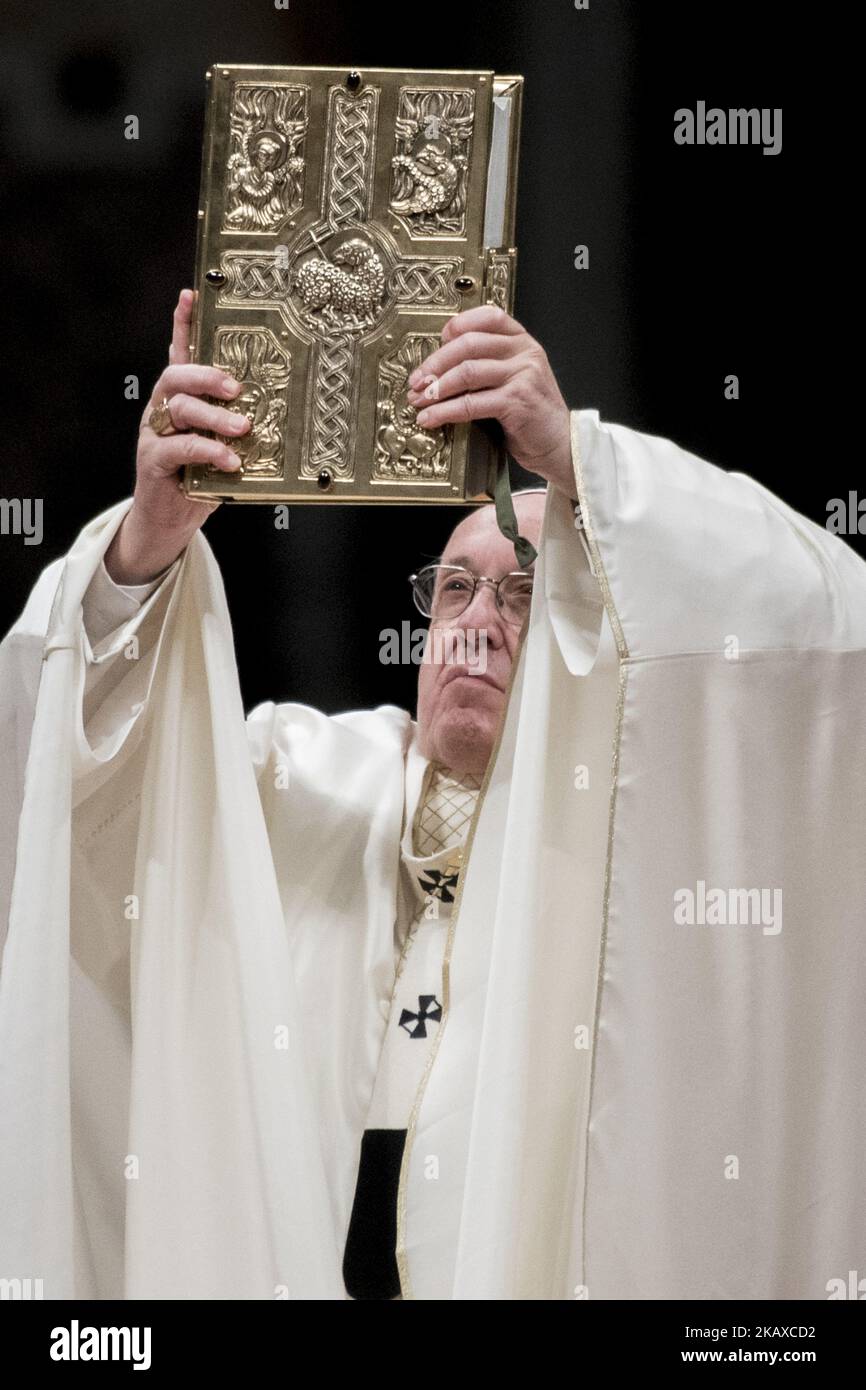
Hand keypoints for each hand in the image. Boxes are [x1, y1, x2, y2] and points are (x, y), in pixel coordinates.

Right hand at [104, 289, 250, 584]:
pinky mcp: (153, 460)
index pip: (179, 352)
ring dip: (213, 416)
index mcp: (180, 397)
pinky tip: (230, 460)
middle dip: (207, 374)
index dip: (183, 324)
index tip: (191, 295)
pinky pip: (178, 448)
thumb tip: (278, 404)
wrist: (170, 520)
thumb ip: (236, 420)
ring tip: (241, 427)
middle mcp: (163, 408)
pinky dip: (207, 451)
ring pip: (178, 408)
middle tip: (237, 387)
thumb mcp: (221, 442)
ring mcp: (155, 433)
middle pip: (176, 375)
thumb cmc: (200, 477)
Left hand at [405, 305, 573, 496]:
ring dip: (435, 388)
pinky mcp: (517, 402)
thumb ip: (488, 364)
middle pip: (468, 344)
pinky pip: (472, 402)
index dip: (456, 326)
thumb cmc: (531, 415)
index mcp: (522, 341)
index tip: (435, 343)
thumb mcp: (514, 379)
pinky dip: (445, 411)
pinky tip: (430, 418)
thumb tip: (439, 366)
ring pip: (467, 371)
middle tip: (415, 381)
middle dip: (435, 363)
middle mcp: (524, 352)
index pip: (486, 317)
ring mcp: (523, 375)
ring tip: (418, 401)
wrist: (559, 444)